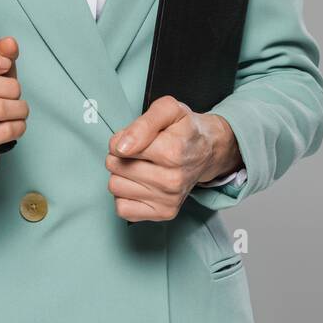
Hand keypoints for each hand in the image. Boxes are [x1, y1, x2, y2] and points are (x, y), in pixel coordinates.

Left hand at [105, 96, 242, 222]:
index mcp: (172, 151)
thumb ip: (143, 123)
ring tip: (141, 167)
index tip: (136, 138)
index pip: (117, 148)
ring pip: (115, 187)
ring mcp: (169, 199)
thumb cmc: (184, 128)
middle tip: (140, 152)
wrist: (208, 150)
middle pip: (114, 167)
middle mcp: (172, 180)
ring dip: (122, 175)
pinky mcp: (164, 213)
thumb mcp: (168, 109)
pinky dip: (126, 196)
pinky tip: (141, 185)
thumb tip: (121, 147)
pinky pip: (123, 209)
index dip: (121, 139)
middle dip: (120, 156)